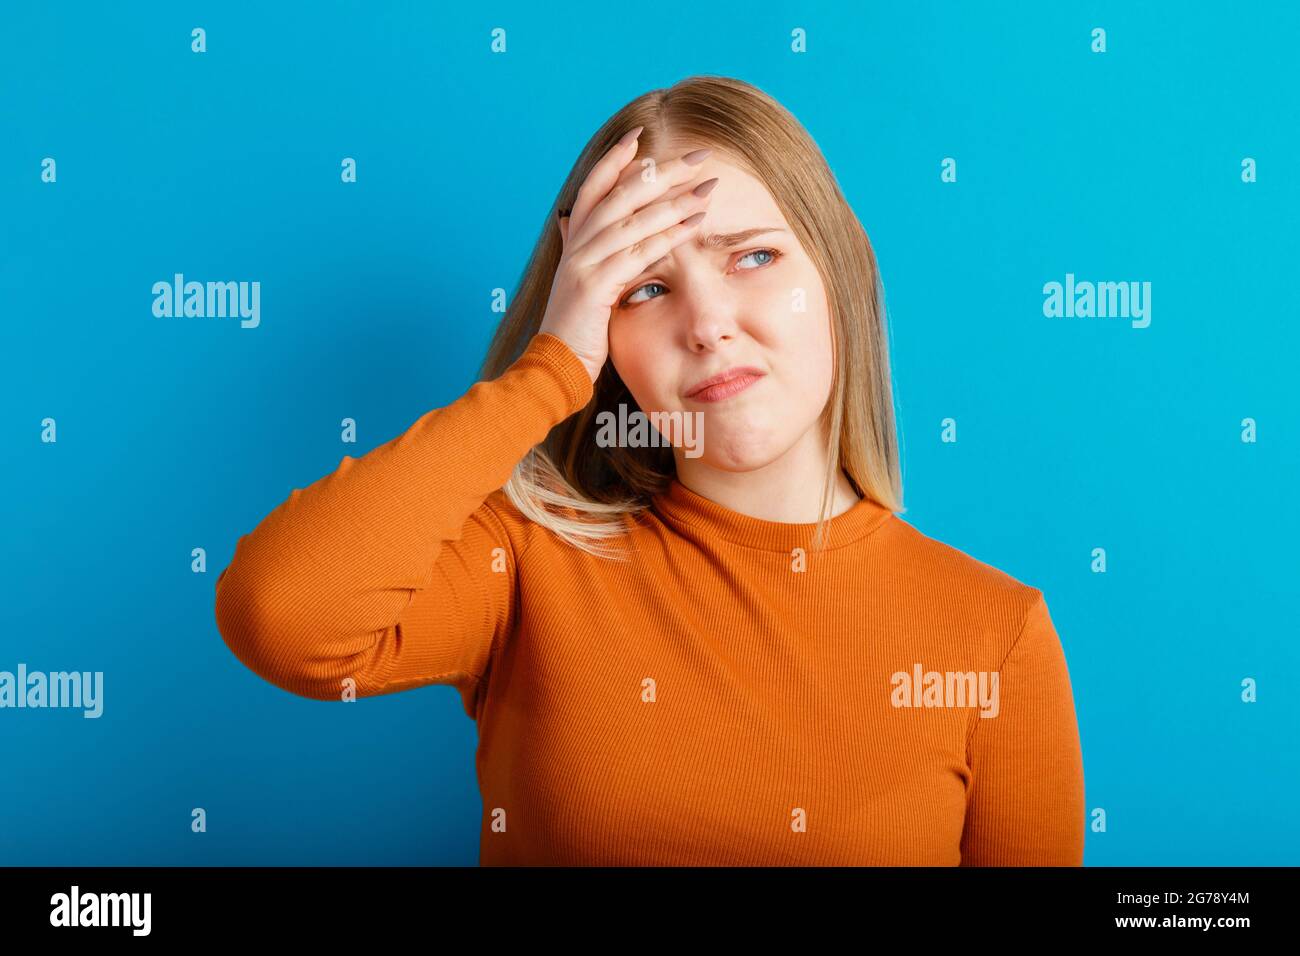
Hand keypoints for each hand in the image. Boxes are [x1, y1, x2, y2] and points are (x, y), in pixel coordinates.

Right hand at [537, 128, 717, 382]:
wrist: (552, 368)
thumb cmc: (574, 332)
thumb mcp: (577, 285)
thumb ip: (580, 252)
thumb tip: (572, 222)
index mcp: (573, 242)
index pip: (594, 187)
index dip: (615, 159)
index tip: (641, 135)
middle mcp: (576, 245)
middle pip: (621, 193)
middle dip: (662, 171)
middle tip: (699, 155)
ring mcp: (583, 264)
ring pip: (633, 219)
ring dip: (675, 200)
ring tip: (709, 187)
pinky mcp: (595, 286)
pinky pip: (638, 253)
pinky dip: (668, 235)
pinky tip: (695, 224)